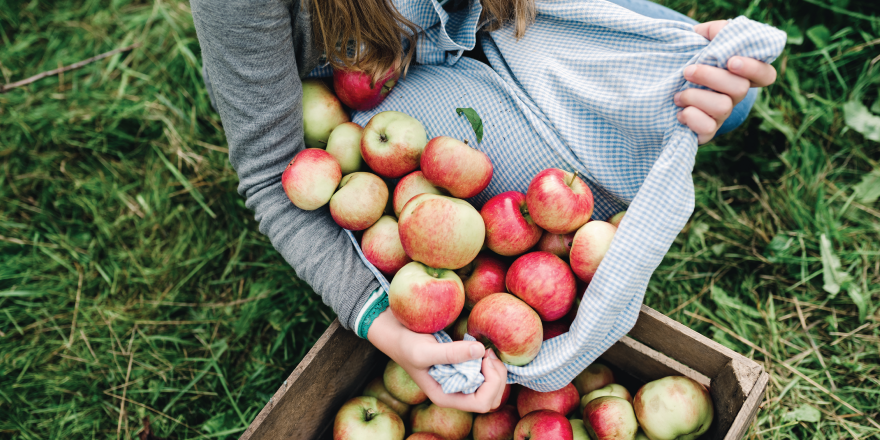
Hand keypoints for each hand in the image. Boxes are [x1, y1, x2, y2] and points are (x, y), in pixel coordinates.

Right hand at [367, 309, 508, 412]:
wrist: (397, 333)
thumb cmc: (407, 345)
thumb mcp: (425, 351)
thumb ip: (452, 353)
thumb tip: (480, 350)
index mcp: (446, 396)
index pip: (482, 403)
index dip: (491, 383)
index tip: (483, 358)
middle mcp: (455, 393)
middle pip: (492, 398)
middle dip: (497, 377)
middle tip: (488, 353)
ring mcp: (460, 381)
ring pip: (492, 387)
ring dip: (496, 369)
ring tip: (485, 350)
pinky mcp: (463, 368)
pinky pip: (486, 374)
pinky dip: (490, 362)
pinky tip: (481, 348)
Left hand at [677, 20, 777, 143]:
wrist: (665, 90)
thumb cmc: (692, 63)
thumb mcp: (703, 42)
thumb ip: (715, 32)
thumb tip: (720, 32)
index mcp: (741, 74)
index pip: (766, 75)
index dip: (753, 69)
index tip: (731, 61)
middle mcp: (736, 96)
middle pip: (740, 88)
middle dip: (711, 77)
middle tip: (688, 71)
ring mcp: (723, 115)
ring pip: (722, 107)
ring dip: (695, 97)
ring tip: (678, 95)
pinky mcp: (708, 131)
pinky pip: (707, 129)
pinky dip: (691, 118)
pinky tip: (680, 112)